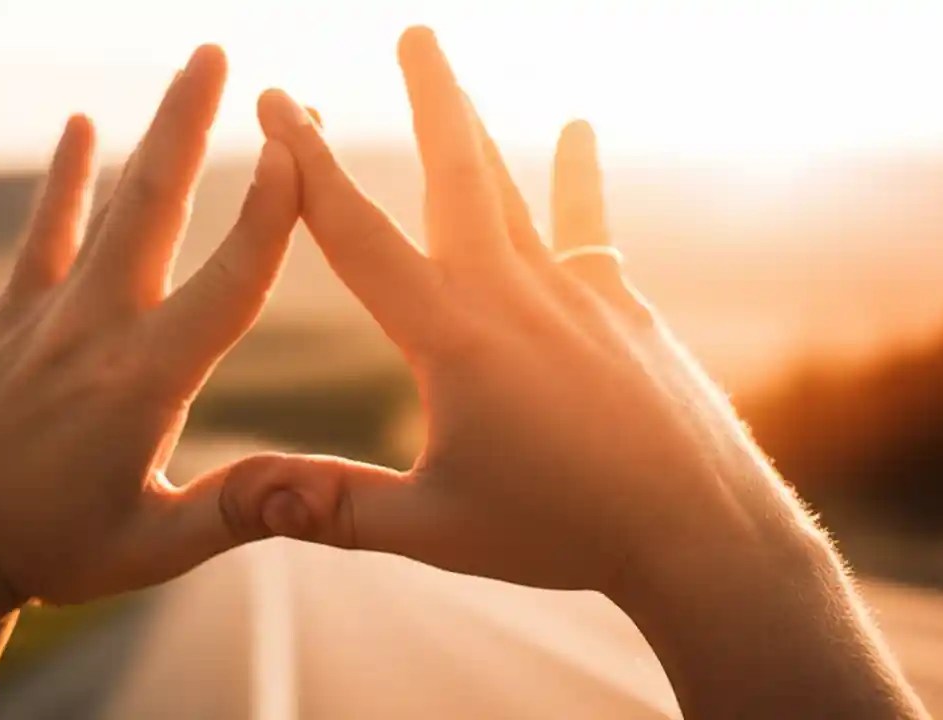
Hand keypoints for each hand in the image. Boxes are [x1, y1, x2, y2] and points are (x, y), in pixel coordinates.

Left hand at [0, 45, 298, 606]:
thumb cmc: (52, 550)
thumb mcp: (154, 549)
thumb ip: (237, 510)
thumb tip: (321, 490)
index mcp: (144, 382)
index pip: (227, 284)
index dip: (269, 215)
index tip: (298, 149)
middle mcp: (95, 329)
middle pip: (159, 207)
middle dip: (197, 126)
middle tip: (229, 60)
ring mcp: (47, 314)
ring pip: (110, 205)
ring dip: (154, 134)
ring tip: (192, 69)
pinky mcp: (11, 316)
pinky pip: (43, 232)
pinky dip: (64, 178)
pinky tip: (79, 125)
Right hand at [233, 27, 819, 597]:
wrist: (697, 530)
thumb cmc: (562, 532)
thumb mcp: (432, 528)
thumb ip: (333, 505)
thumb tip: (245, 494)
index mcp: (449, 338)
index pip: (357, 234)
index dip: (306, 165)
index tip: (278, 102)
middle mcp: (509, 293)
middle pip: (455, 172)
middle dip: (428, 98)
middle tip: (414, 31)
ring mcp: (573, 291)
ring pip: (512, 187)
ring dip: (477, 125)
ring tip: (449, 70)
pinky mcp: (621, 305)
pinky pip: (587, 226)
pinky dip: (576, 178)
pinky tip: (578, 129)